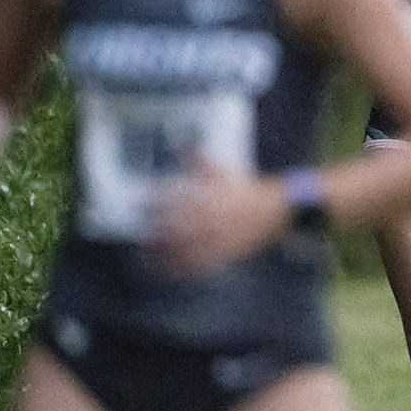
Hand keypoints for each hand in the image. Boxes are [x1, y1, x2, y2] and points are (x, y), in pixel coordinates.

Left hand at [148, 158, 288, 274]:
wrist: (272, 211)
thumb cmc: (243, 189)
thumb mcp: (221, 170)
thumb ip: (197, 158)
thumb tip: (180, 141)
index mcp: (207, 197)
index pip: (173, 200)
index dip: (152, 202)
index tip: (138, 204)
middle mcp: (209, 219)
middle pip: (173, 227)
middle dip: (153, 229)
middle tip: (140, 230)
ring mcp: (214, 238)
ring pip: (182, 248)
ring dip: (162, 252)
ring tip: (146, 252)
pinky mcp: (220, 254)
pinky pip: (196, 264)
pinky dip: (179, 268)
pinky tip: (167, 269)